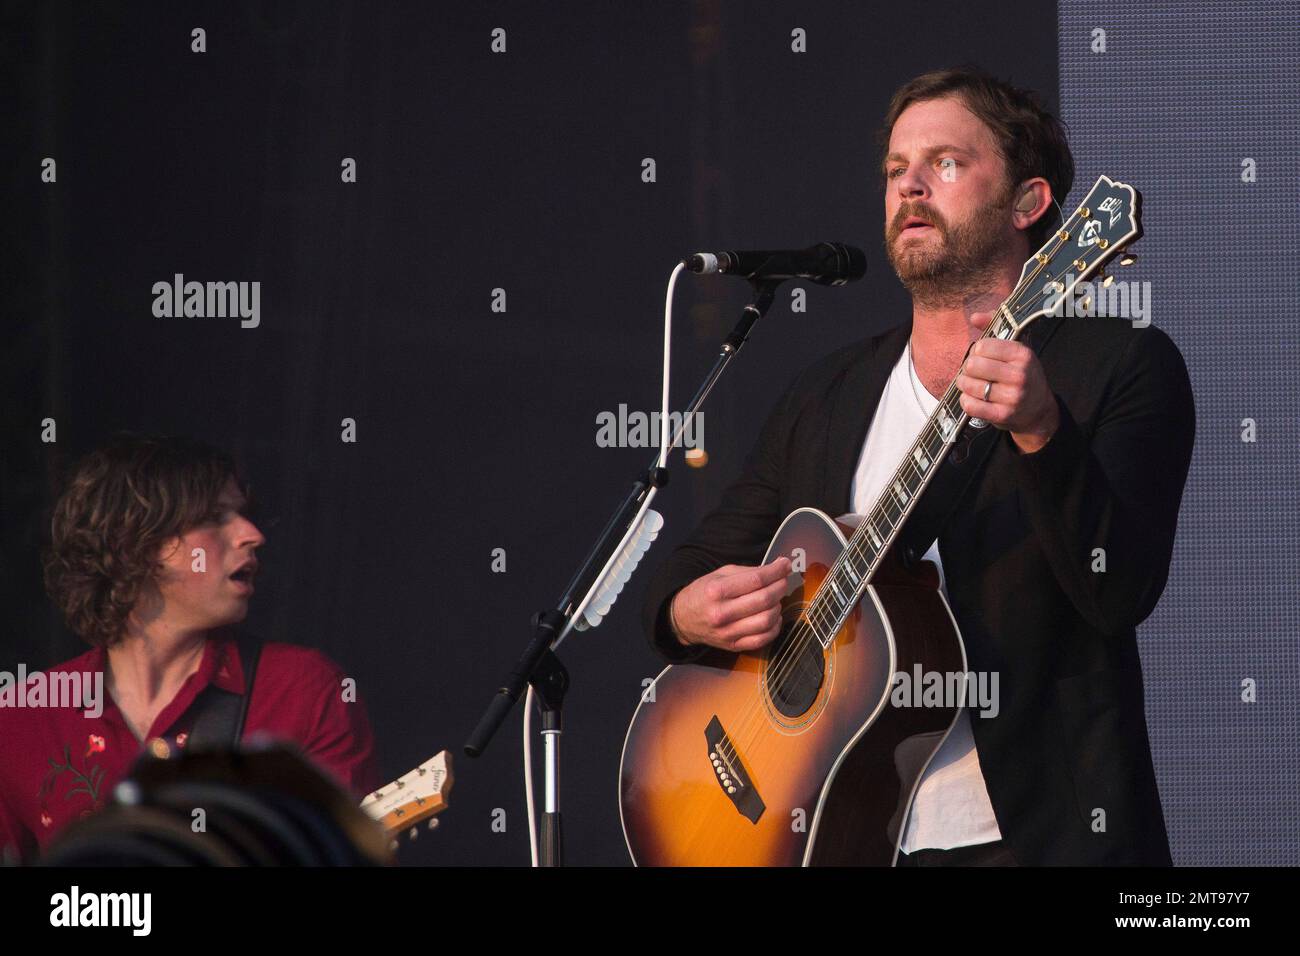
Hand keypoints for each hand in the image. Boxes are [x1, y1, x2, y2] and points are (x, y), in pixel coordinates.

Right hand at [670, 556, 791, 652]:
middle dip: (780, 587)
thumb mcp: (720, 574)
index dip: (776, 571)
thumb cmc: (704, 593)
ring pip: (767, 620)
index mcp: (716, 591)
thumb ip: (749, 572)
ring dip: (778, 606)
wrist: (683, 619)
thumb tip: (778, 568)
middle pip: (764, 599)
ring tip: (775, 598)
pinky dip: (775, 627)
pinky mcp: (734, 646)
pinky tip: (773, 616)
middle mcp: (721, 613)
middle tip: (783, 580)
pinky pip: (763, 639)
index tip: (785, 565)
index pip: (756, 579)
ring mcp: (728, 632)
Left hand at [956, 312, 1059, 452]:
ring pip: (968, 385)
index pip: (982, 346)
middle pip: (972, 365)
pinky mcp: (1002, 415)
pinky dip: (966, 401)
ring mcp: (1012, 397)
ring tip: (972, 384)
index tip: (982, 356)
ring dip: (965, 384)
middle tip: (975, 372)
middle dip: (968, 368)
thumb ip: (994, 326)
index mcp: (1022, 354)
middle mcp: (1019, 375)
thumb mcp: (1015, 349)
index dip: (977, 351)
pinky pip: (970, 405)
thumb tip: (974, 317)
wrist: (1037, 410)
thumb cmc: (1022, 374)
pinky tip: (972, 398)